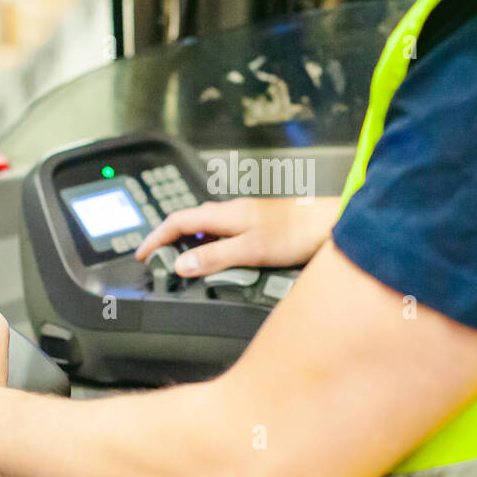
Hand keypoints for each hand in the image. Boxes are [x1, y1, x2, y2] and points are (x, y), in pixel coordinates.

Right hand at [133, 196, 341, 276]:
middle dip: (171, 239)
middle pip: (191, 221)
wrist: (335, 224)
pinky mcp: (263, 225)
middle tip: (160, 261)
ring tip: (188, 265)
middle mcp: (234, 210)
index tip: (142, 254)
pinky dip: (214, 246)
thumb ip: (215, 257)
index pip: (177, 220)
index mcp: (226, 213)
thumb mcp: (252, 249)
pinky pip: (227, 233)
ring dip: (193, 243)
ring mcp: (249, 216)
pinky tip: (225, 261)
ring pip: (210, 227)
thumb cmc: (300, 231)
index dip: (155, 237)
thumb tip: (182, 266)